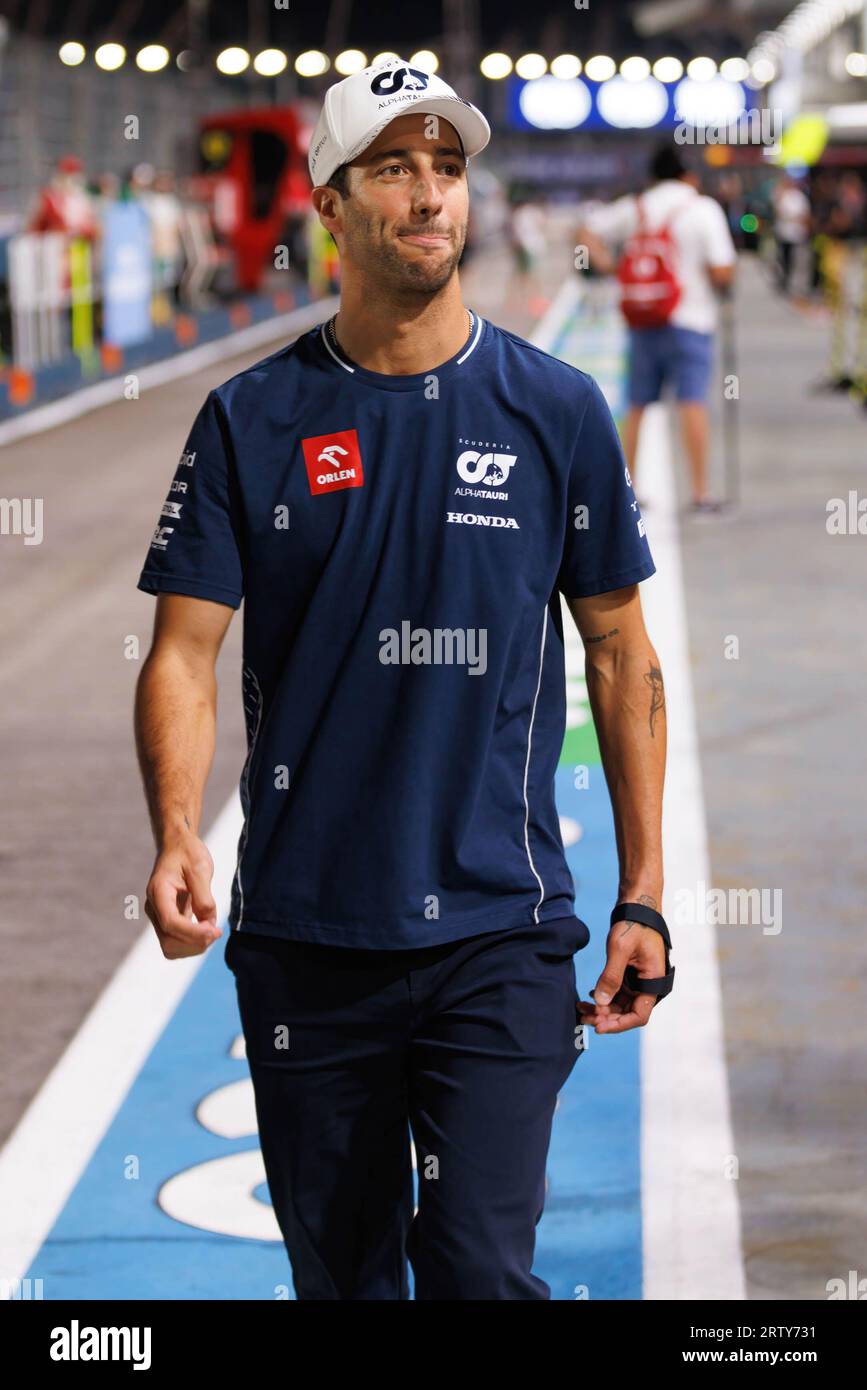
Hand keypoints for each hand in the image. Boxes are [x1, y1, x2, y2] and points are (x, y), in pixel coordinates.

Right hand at [144, 834, 220, 959]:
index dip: (193, 933)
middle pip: (168, 941)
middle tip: (217, 931)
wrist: (177, 846)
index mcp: (159, 892)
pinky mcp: (167, 920)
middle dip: (195, 943)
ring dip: (194, 946)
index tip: (215, 930)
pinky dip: (192, 943)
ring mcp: (159, 915)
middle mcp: (154, 907)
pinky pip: (176, 942)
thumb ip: (203, 897)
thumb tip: (209, 924)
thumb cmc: (187, 853)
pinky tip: (208, 930)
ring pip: (171, 947)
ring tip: (213, 931)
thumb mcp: (199, 868)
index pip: (170, 923)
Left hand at [577, 917, 666, 1033]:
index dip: (619, 1024)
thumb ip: (611, 976)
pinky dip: (604, 997)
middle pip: (628, 1013)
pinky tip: (590, 995)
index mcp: (654, 981)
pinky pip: (618, 994)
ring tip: (581, 1008)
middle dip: (606, 1017)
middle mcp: (649, 985)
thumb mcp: (620, 949)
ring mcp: (640, 981)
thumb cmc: (633, 924)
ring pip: (621, 1005)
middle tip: (584, 1016)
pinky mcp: (631, 975)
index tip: (598, 1026)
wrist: (638, 906)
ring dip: (603, 1008)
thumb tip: (600, 1003)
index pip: (639, 1015)